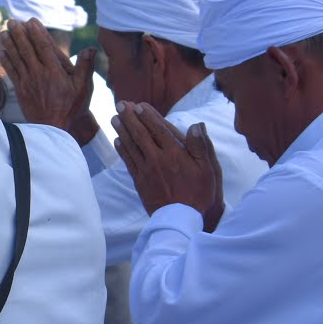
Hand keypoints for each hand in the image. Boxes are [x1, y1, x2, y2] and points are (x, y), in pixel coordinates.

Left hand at [2, 19, 95, 142]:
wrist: (54, 127)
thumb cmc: (72, 107)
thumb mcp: (83, 87)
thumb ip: (85, 67)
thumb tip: (90, 48)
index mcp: (54, 71)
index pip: (44, 47)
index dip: (37, 33)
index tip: (31, 21)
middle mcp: (39, 74)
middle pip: (27, 50)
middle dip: (19, 34)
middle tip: (12, 21)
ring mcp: (28, 82)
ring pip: (17, 59)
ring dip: (9, 45)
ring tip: (3, 32)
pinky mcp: (20, 90)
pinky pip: (12, 72)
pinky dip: (6, 61)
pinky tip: (2, 52)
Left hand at [112, 103, 224, 230]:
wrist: (182, 219)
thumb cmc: (200, 193)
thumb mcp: (208, 169)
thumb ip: (201, 146)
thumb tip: (196, 125)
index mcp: (175, 154)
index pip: (159, 129)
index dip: (148, 116)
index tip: (139, 105)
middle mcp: (158, 159)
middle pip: (141, 134)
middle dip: (130, 118)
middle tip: (121, 104)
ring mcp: (146, 170)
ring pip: (131, 146)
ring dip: (122, 130)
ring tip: (114, 118)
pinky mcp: (140, 181)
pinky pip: (128, 161)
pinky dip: (122, 150)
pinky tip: (117, 140)